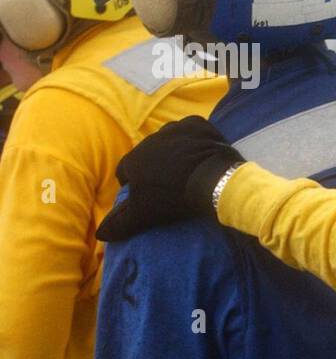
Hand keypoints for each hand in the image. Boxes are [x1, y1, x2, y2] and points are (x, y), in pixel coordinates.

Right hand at [96, 116, 243, 241]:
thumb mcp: (143, 215)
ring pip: (169, 140)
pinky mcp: (198, 124)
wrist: (212, 181)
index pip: (125, 172)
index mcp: (133, 159)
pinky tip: (202, 153)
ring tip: (188, 169)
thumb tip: (100, 234)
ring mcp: (174, 129)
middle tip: (170, 183)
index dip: (133, 185)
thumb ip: (119, 223)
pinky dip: (196, 139)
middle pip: (148, 155)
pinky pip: (192, 131)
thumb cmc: (173, 198)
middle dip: (154, 166)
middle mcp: (150, 139)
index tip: (146, 196)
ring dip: (175, 151)